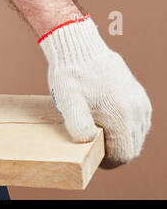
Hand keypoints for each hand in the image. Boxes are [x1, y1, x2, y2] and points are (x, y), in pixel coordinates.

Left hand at [40, 16, 150, 166]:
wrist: (79, 47)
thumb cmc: (70, 74)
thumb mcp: (67, 100)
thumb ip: (78, 125)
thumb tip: (88, 142)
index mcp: (121, 115)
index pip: (124, 155)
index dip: (108, 162)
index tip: (93, 156)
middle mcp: (136, 110)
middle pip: (132, 147)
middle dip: (114, 152)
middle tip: (93, 145)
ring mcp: (140, 103)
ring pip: (137, 136)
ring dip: (121, 140)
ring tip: (98, 131)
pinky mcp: (140, 96)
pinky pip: (139, 122)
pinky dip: (126, 127)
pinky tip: (107, 120)